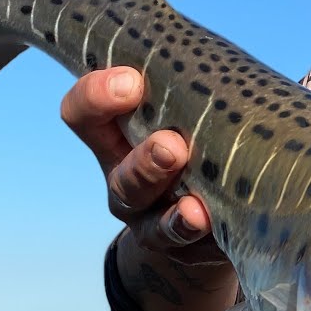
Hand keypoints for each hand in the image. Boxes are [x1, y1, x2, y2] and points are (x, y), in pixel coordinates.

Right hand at [60, 66, 221, 262]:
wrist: (214, 213)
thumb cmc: (206, 139)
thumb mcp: (193, 111)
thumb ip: (194, 89)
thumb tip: (226, 65)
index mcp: (120, 134)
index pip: (84, 113)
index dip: (96, 96)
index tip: (130, 81)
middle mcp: (125, 176)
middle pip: (120, 173)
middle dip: (144, 160)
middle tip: (171, 146)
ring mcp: (148, 214)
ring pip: (147, 214)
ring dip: (171, 209)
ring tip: (193, 204)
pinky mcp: (177, 244)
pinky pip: (179, 242)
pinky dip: (192, 231)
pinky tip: (205, 220)